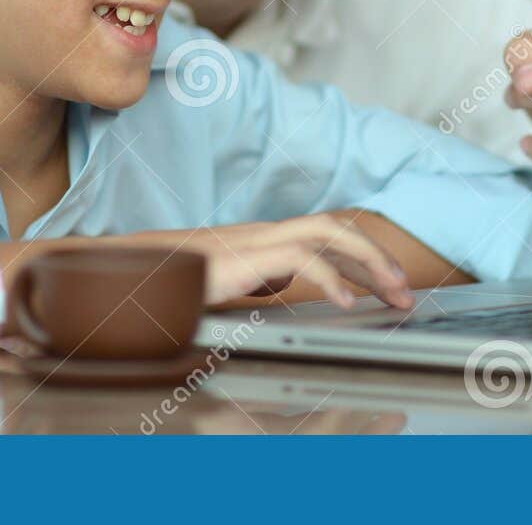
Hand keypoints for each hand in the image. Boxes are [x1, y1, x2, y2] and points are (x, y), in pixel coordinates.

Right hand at [131, 213, 413, 309]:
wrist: (126, 279)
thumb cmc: (169, 286)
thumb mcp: (228, 290)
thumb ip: (259, 285)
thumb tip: (285, 288)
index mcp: (263, 241)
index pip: (326, 239)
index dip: (362, 260)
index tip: (387, 289)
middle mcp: (264, 234)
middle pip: (336, 228)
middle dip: (376, 259)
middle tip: (405, 293)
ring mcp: (254, 240)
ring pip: (328, 232)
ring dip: (367, 262)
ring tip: (391, 293)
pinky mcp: (243, 256)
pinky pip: (299, 257)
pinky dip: (330, 278)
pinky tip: (346, 303)